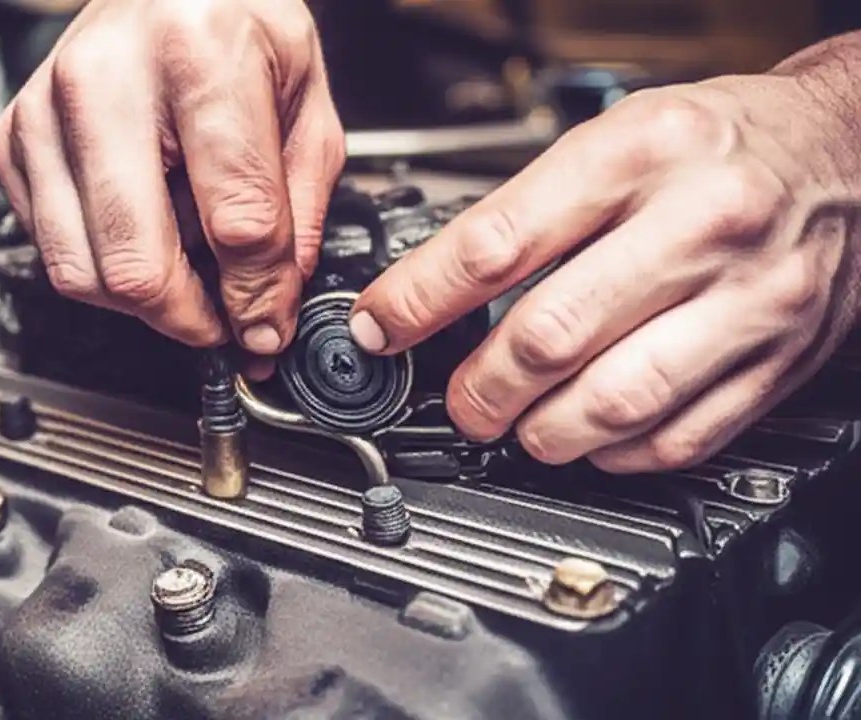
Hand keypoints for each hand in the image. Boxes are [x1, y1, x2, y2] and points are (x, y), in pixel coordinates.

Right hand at [0, 0, 344, 355]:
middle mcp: (107, 80)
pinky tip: (138, 238)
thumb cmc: (234, 21)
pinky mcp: (12, 137)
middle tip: (221, 323)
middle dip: (188, 318)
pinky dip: (98, 267)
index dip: (257, 295)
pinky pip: (48, 248)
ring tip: (184, 285)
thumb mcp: (304, 98)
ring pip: (81, 270)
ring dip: (140, 305)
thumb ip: (299, 207)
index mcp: (200, 56)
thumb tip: (270, 303)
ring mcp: (47, 110)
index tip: (267, 324)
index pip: (234, 219)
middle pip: (137, 262)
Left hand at [350, 75, 860, 472]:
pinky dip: (614, 453)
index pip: (499, 242)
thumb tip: (429, 289)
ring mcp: (747, 299)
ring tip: (516, 426)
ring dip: (539, 432)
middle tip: (457, 399)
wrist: (852, 151)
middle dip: (476, 388)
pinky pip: (679, 436)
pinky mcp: (777, 360)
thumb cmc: (720, 144)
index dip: (419, 300)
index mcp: (642, 153)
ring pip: (613, 399)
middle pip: (549, 335)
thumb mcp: (618, 136)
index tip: (381, 327)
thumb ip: (528, 210)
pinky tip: (589, 437)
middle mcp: (700, 224)